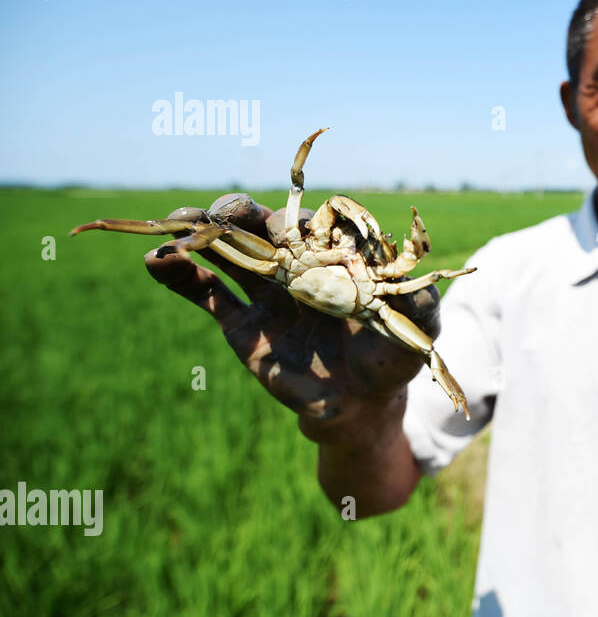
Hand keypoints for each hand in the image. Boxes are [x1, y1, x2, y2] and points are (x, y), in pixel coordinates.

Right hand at [143, 192, 437, 426]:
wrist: (362, 404)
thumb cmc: (391, 356)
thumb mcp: (417, 329)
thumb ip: (422, 302)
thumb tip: (423, 278)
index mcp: (335, 257)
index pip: (312, 225)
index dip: (299, 220)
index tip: (290, 225)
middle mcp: (296, 267)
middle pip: (262, 230)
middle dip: (242, 214)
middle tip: (224, 212)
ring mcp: (265, 293)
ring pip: (228, 255)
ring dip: (199, 236)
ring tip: (174, 224)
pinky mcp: (241, 324)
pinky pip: (206, 294)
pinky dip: (180, 277)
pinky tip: (156, 262)